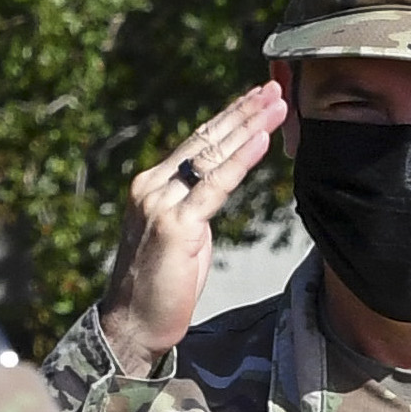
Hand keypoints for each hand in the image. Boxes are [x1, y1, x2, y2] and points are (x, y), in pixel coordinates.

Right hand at [95, 84, 288, 371]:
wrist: (133, 323)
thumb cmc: (160, 286)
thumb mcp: (182, 235)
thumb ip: (196, 208)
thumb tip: (218, 188)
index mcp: (152, 186)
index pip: (196, 144)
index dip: (228, 118)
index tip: (256, 99)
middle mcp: (152, 188)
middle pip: (206, 140)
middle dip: (243, 112)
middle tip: (274, 88)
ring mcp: (161, 204)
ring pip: (212, 156)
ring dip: (249, 126)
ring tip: (277, 104)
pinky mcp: (176, 225)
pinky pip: (216, 186)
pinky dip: (241, 160)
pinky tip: (262, 139)